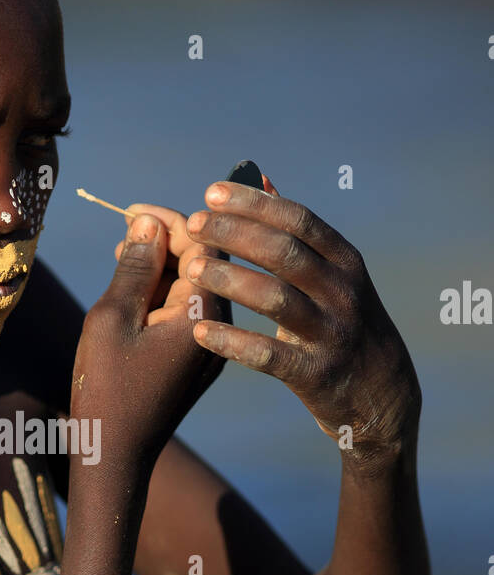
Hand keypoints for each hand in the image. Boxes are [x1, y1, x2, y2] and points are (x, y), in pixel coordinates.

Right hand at [72, 213, 227, 474]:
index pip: (202, 244)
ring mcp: (207, 346)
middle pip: (203, 262)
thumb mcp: (113, 317)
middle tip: (123, 229)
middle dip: (164, 240)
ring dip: (160, 267)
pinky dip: (159, 295)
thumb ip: (135, 267)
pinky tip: (130, 290)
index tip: (131, 210)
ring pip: (191, 287)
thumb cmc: (108, 388)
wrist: (116, 456)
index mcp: (204, 312)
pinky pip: (183, 313)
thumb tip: (150, 223)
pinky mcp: (193, 360)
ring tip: (121, 256)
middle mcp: (217, 326)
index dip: (168, 219)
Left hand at [176, 175, 420, 461]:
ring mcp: (332, 333)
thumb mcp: (333, 274)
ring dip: (231, 280)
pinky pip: (270, 355)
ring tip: (191, 270)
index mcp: (344, 262)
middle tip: (193, 226)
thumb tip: (259, 178)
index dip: (253, 204)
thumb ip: (295, 230)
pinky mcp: (316, 374)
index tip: (210, 193)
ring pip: (277, 299)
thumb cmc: (344, 323)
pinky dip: (234, 342)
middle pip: (285, 253)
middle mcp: (342, 292)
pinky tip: (200, 330)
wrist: (383, 396)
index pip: (298, 220)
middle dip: (236, 234)